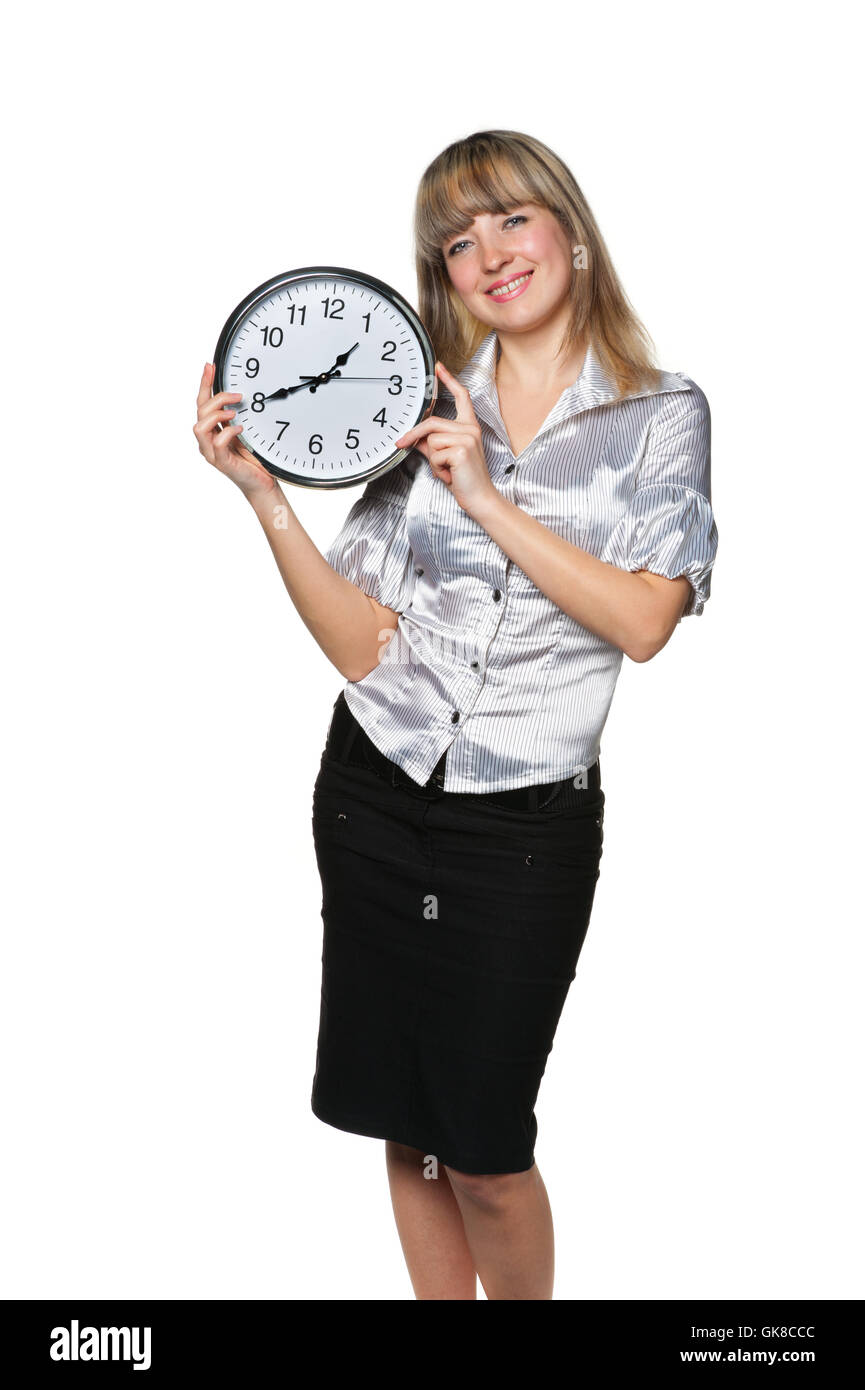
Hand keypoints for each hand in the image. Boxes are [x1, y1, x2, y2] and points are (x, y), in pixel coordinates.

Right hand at [193, 363, 281, 501]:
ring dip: (216, 415)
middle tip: (238, 396)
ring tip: (235, 414)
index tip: (210, 366)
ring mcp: (212, 452)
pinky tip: (241, 430)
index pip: (203, 401)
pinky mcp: (222, 462)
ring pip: (199, 427)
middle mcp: (208, 440)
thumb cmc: (255, 457)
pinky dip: (228, 433)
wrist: (263, 482)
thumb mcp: (247, 429)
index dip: (205, 383)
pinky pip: (216, 444)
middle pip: (200, 410)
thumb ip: (239, 414)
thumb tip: (241, 392)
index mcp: (213, 429)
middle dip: (217, 398)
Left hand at [394, 362, 498, 517]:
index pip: (462, 397)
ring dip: (432, 459)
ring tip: (446, 470)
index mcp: (469, 427)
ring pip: (431, 440)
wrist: (479, 498)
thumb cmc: (465, 479)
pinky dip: (437, 468)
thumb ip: (432, 445)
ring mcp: (468, 438)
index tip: (439, 368)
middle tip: (400, 444)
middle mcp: (470, 429)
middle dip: (414, 435)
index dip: (449, 381)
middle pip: (432, 423)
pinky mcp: (462, 450)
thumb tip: (415, 438)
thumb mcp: (446, 458)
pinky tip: (450, 474)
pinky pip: (435, 454)